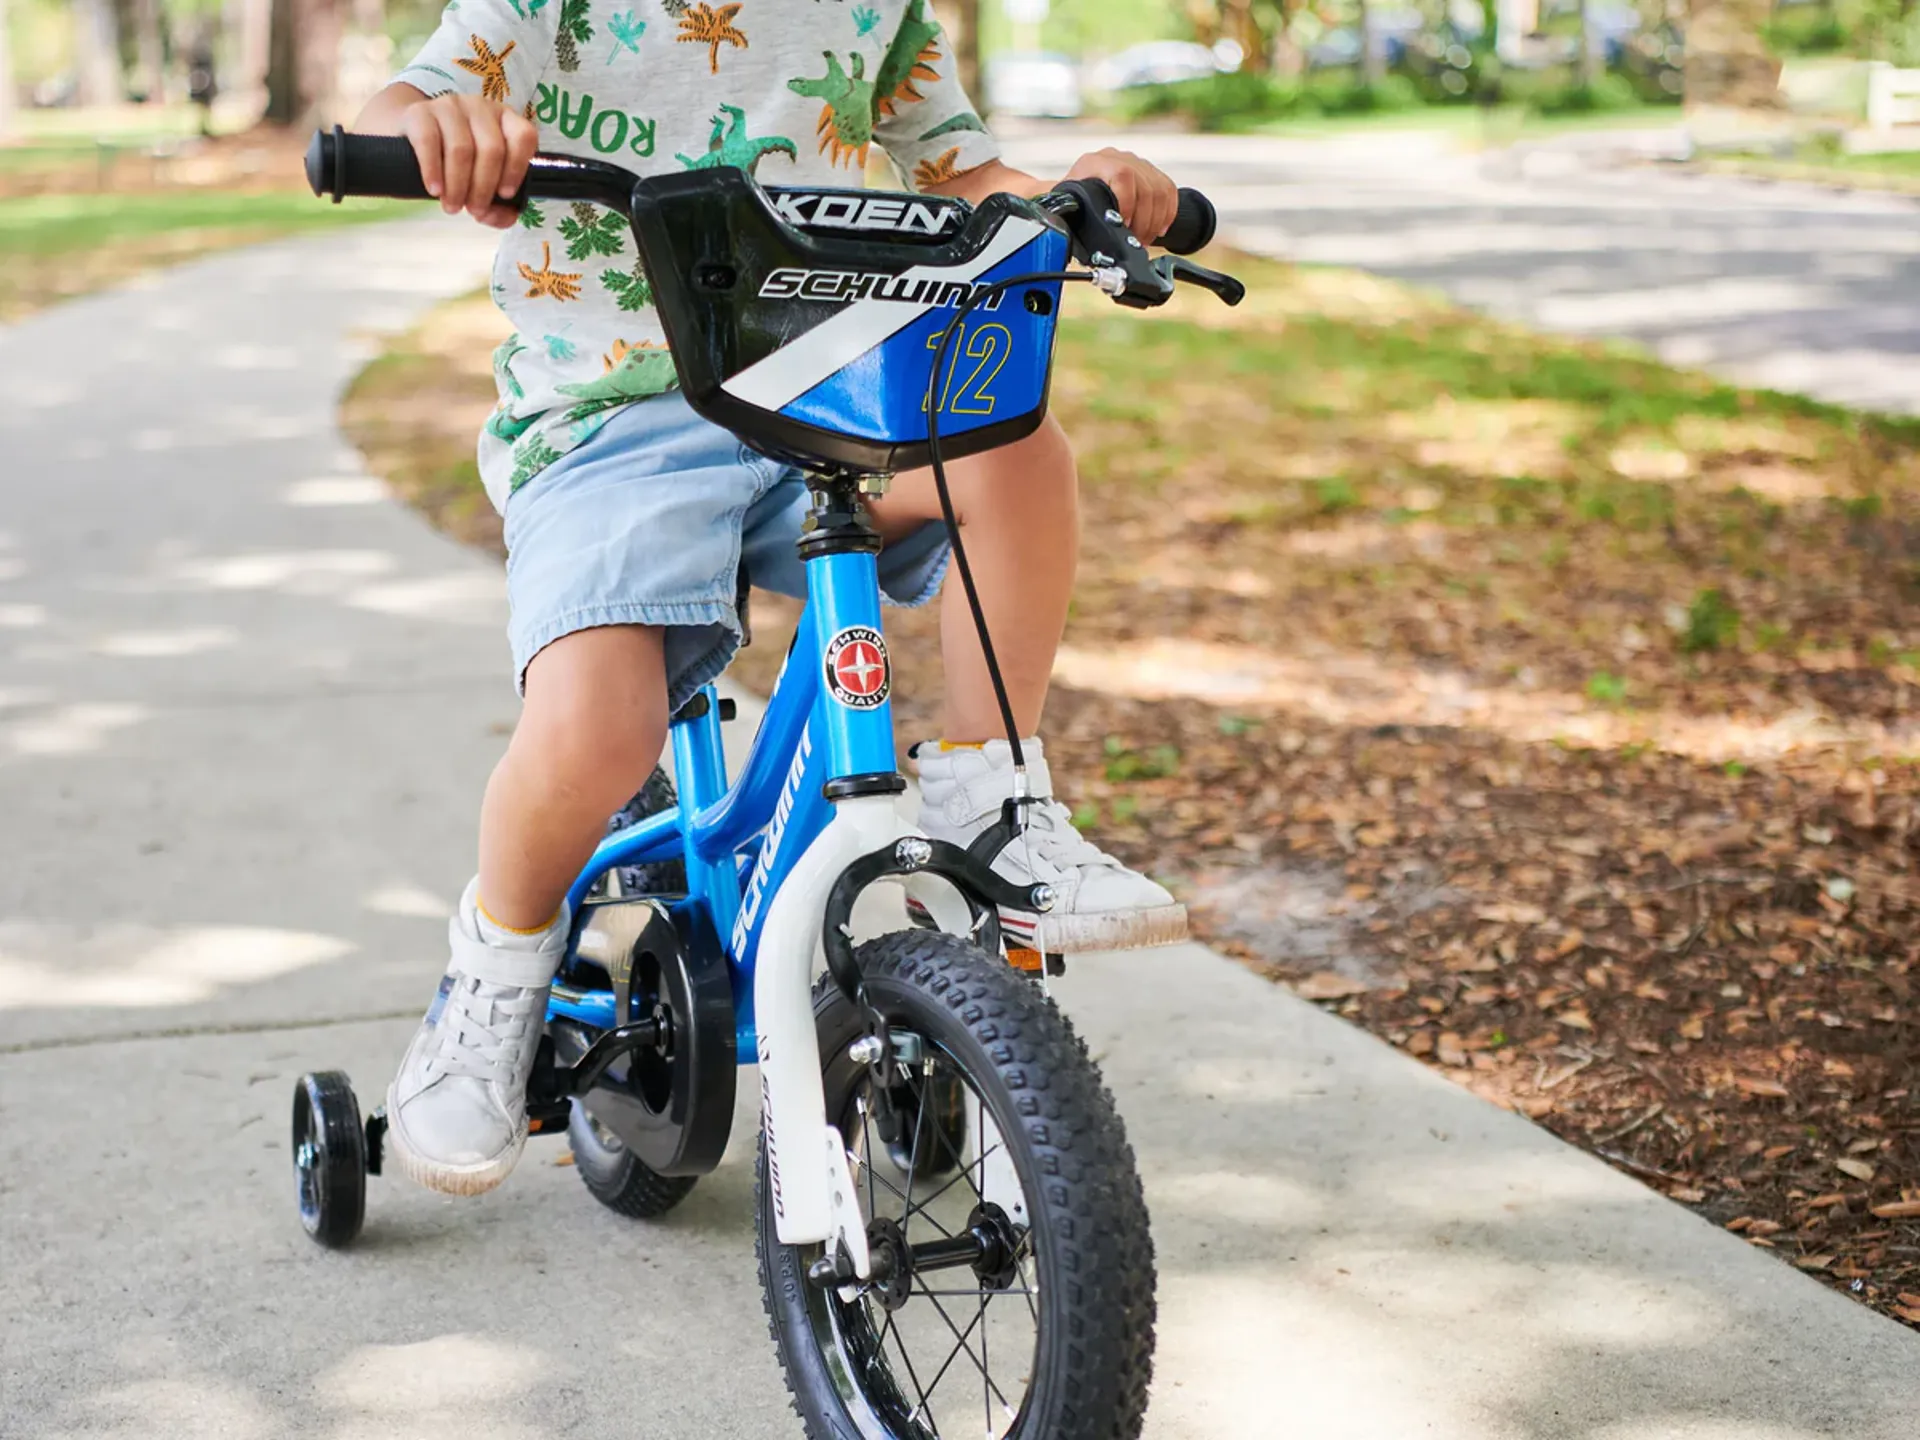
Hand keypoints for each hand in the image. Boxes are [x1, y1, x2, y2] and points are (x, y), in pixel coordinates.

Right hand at [400, 92, 537, 227]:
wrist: (411, 135)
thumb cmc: (455, 161)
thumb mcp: (481, 180)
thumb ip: (500, 205)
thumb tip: (504, 216)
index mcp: (504, 119)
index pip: (523, 136)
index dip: (517, 168)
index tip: (505, 194)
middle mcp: (480, 107)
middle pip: (492, 149)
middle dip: (484, 187)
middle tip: (474, 210)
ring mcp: (449, 106)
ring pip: (461, 149)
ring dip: (458, 186)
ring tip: (452, 207)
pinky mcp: (420, 112)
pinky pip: (429, 142)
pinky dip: (433, 171)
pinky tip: (435, 190)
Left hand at [1062, 147, 1178, 247]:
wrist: (1076, 192)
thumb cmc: (1068, 203)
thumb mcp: (1062, 207)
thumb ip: (1061, 214)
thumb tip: (1055, 228)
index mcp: (1094, 163)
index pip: (1122, 175)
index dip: (1128, 201)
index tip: (1125, 225)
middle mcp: (1117, 158)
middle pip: (1146, 186)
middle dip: (1144, 221)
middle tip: (1137, 241)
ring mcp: (1135, 163)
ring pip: (1160, 189)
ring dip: (1156, 220)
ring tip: (1145, 239)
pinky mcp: (1149, 173)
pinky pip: (1168, 189)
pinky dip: (1168, 212)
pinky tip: (1159, 228)